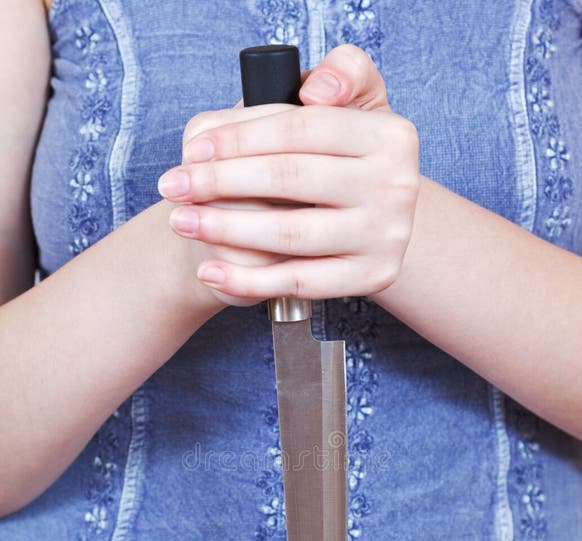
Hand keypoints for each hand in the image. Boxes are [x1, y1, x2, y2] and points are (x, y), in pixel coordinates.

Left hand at [157, 44, 419, 305]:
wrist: (366, 222)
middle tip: (173, 186)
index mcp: (389, 132)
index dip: (238, 137)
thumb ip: (324, 79)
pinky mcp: (373, 276)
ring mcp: (389, 235)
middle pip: (291, 178)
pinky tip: (208, 269)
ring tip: (182, 221)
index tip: (192, 149)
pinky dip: (247, 279)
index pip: (299, 128)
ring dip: (224, 228)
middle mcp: (397, 184)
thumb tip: (315, 94)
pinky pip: (299, 281)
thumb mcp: (339, 107)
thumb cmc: (334, 160)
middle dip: (221, 181)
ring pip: (291, 233)